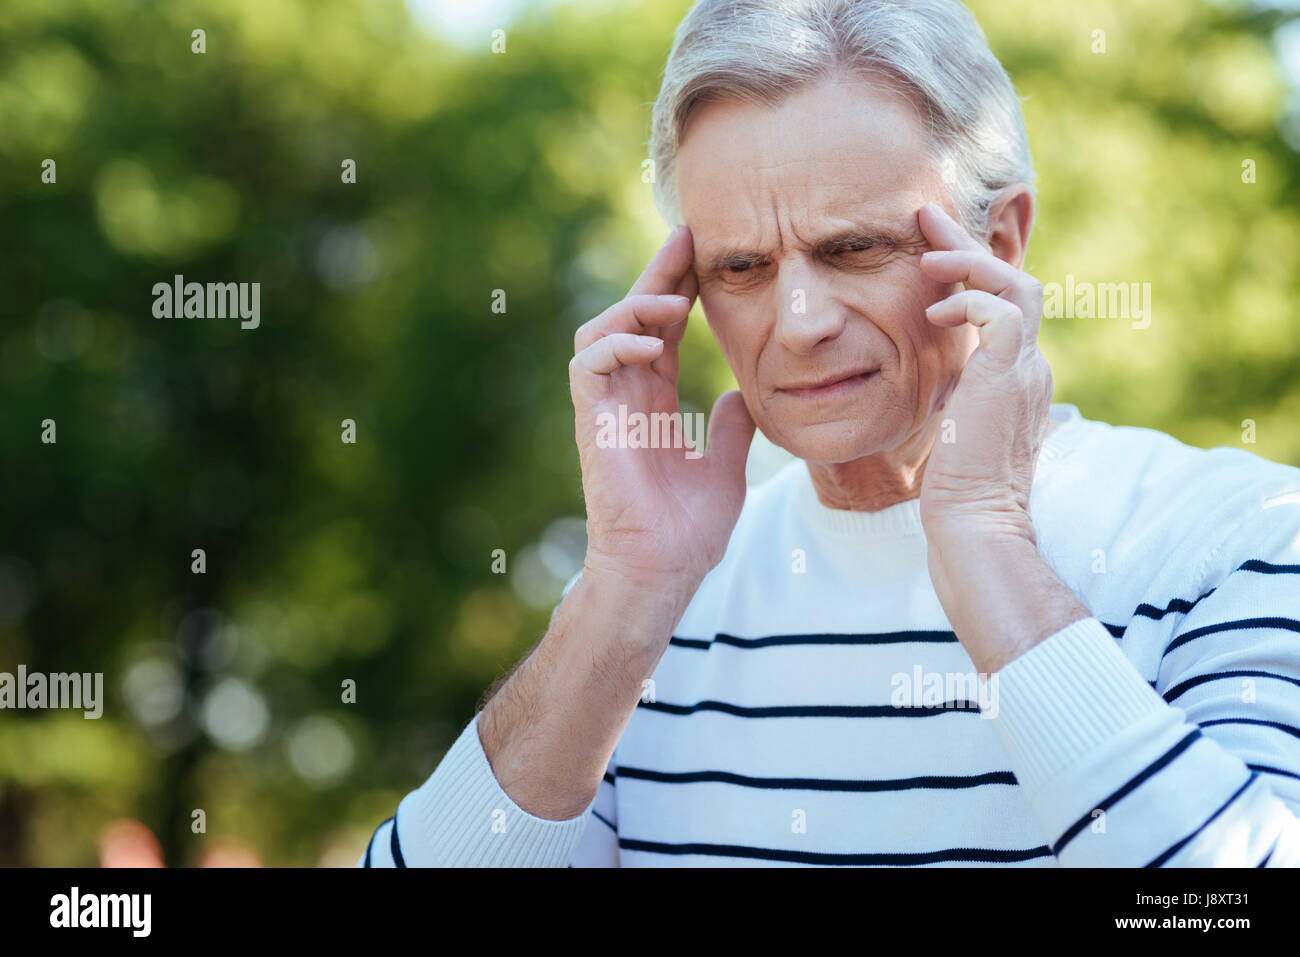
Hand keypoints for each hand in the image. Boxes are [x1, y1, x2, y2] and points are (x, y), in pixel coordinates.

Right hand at [570, 226, 756, 594]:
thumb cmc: (688, 532)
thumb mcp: (726, 468)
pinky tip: (655, 344)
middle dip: (658, 274)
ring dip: (634, 307)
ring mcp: (606, 408)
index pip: (664, 330)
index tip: (707, 256)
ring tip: (673, 301)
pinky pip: (588, 364)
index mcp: (655, 402)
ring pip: (601, 330)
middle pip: (632, 316)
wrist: (662, 572)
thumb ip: (731, 430)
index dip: (681, 290)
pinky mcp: (592, 423)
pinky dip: (617, 344)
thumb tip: (744, 398)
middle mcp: (627, 397)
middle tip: (687, 238)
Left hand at [915, 202, 1053, 542]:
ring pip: (1015, 285)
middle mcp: (1030, 366)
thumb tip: (939, 383)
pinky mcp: (1008, 375)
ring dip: (970, 262)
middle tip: (925, 217)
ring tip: (926, 254)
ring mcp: (1025, 369)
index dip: (971, 273)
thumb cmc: (956, 485)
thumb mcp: (956, 425)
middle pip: (1013, 281)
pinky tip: (933, 313)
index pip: (1004, 306)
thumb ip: (957, 394)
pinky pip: (999, 311)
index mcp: (1018, 376)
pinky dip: (967, 300)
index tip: (931, 251)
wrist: (975, 520)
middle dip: (968, 245)